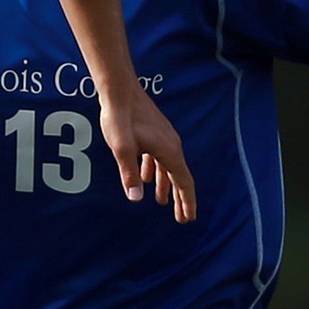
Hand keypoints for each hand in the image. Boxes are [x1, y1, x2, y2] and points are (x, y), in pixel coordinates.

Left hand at [99, 83, 196, 222]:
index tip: (189, 218)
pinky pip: (158, 157)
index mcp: (168, 151)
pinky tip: (147, 179)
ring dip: (166, 185)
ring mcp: (163, 138)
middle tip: (182, 218)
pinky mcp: (154, 133)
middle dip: (179, 198)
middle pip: (179, 177)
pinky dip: (155, 171)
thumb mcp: (121, 148)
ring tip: (161, 202)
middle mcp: (170, 145)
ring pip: (168, 167)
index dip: (186, 201)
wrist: (119, 91)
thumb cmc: (120, 118)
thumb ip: (129, 173)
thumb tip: (136, 198)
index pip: (183, 182)